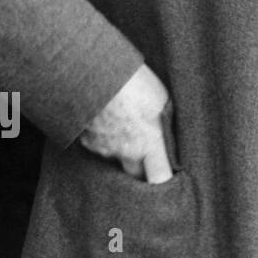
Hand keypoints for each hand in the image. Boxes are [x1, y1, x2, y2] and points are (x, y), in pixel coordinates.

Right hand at [79, 64, 173, 182]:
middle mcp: (124, 152)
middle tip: (150, 160)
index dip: (166, 185)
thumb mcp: (162, 101)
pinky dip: (107, 139)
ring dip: (124, 150)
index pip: (160, 179)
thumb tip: (170, 140)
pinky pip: (101, 147)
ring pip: (117, 159)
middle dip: (144, 170)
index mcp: (148, 143)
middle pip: (136, 175)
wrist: (93, 70)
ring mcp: (102, 148)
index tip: (171, 186)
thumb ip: (166, 127)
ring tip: (129, 126)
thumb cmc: (134, 81)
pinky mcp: (86, 141)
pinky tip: (111, 120)